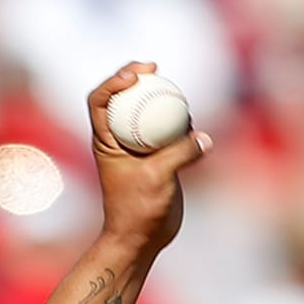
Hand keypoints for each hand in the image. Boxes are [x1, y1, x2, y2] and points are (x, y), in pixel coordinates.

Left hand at [88, 61, 212, 252]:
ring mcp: (138, 147)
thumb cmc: (138, 209)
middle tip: (155, 67)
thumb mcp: (158, 178)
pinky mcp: (158, 156)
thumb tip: (204, 137)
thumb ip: (180, 154)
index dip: (112, 81)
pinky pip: (167, 129)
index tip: (135, 75)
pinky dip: (178, 121)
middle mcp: (118, 140)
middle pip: (122, 99)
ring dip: (159, 99)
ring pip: (147, 112)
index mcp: (105, 141)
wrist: (142, 236)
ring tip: (176, 94)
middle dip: (135, 78)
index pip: (99, 101)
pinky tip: (192, 123)